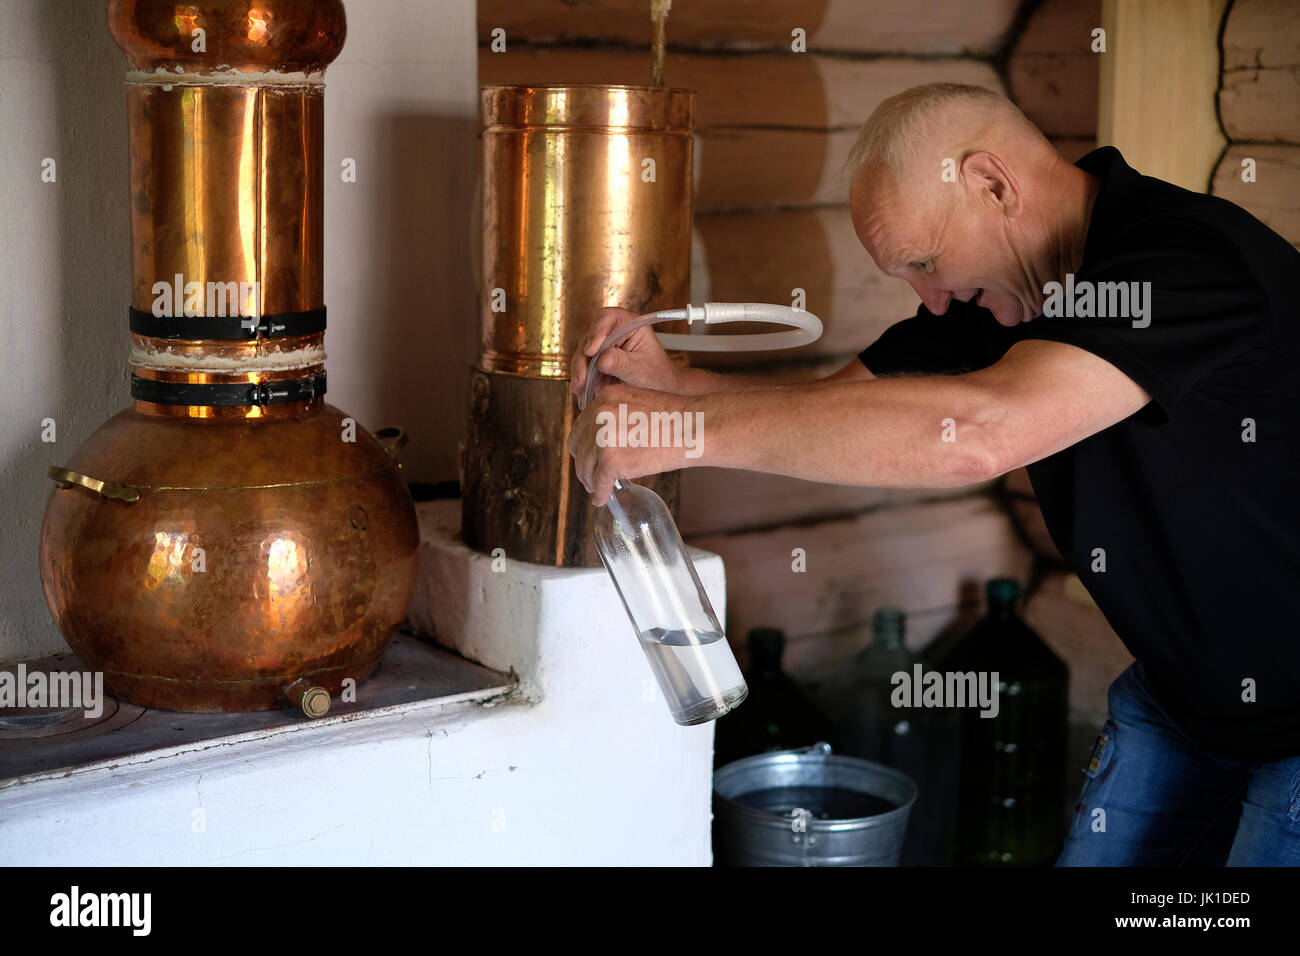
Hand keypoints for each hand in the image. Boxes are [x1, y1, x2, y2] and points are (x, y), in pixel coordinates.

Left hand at [567, 382, 691, 505]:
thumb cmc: (674, 418)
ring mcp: (603, 439)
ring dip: (590, 481)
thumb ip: (615, 415)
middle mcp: (598, 415)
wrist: (692, 428)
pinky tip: (602, 499)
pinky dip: (600, 494)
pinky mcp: (612, 462)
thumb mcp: (636, 402)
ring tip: (597, 488)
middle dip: (584, 464)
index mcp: (604, 398)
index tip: (587, 456)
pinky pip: (599, 483)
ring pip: (586, 467)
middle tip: (590, 475)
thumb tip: (602, 440)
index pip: (581, 427)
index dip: (583, 445)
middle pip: (579, 448)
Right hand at [569, 307, 687, 404]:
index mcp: (629, 325)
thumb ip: (622, 363)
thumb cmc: (658, 376)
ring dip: (580, 373)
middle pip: (590, 338)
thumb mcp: (641, 369)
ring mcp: (603, 349)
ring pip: (583, 356)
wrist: (659, 391)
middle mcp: (613, 333)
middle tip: (582, 378)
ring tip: (581, 389)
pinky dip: (582, 381)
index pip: (608, 318)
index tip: (591, 350)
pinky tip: (582, 393)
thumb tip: (602, 359)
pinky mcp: (596, 364)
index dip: (596, 332)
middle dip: (583, 359)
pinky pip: (583, 370)